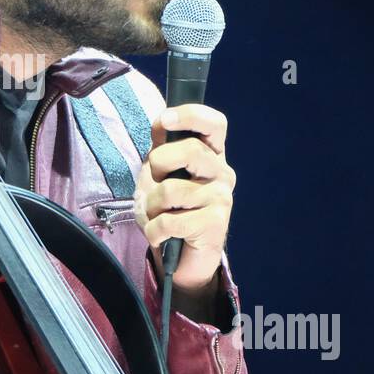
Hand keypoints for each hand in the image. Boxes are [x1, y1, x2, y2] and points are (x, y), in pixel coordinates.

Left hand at [134, 104, 235, 293]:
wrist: (181, 258)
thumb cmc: (169, 211)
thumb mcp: (159, 175)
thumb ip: (161, 148)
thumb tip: (162, 122)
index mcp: (210, 154)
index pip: (214, 123)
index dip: (190, 115)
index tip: (165, 119)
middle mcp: (222, 172)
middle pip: (191, 150)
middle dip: (159, 164)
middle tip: (155, 181)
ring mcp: (222, 198)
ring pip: (171, 190)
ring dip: (151, 206)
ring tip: (156, 215)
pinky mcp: (215, 225)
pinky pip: (169, 221)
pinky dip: (153, 231)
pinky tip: (160, 236)